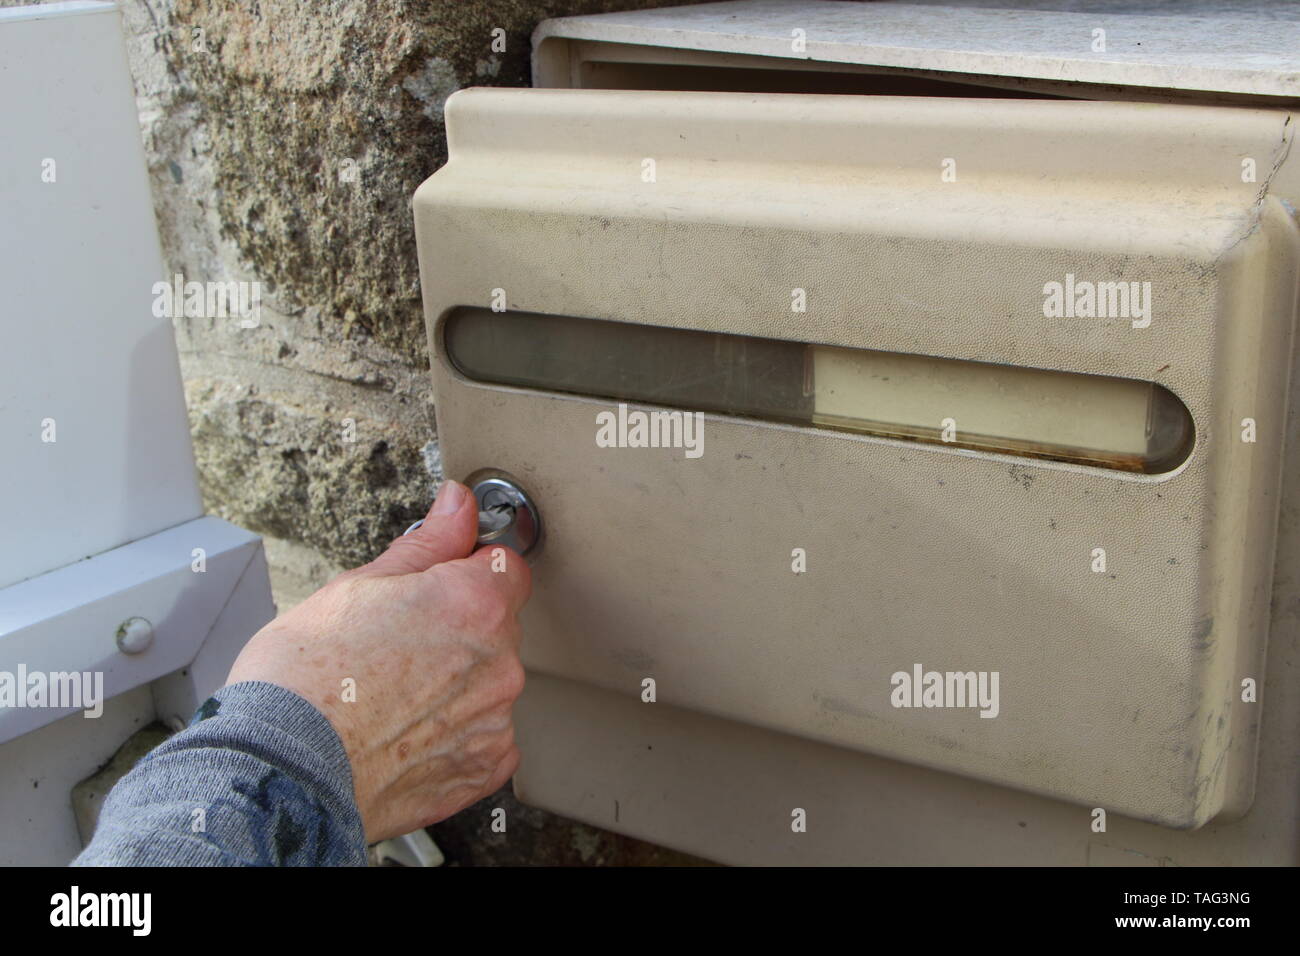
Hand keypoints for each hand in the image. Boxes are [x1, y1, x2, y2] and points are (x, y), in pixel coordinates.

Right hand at [226, 479, 531, 842]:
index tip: (438, 587)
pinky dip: (452, 738)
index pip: (505, 568)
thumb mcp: (357, 587)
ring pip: (487, 686)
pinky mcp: (484, 769)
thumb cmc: (304, 682)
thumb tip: (459, 505)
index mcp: (474, 604)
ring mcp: (495, 720)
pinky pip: (483, 740)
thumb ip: (427, 544)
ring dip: (455, 688)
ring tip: (390, 700)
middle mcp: (499, 661)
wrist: (283, 774)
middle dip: (458, 632)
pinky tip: (404, 737)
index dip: (469, 572)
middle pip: (496, 629)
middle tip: (395, 649)